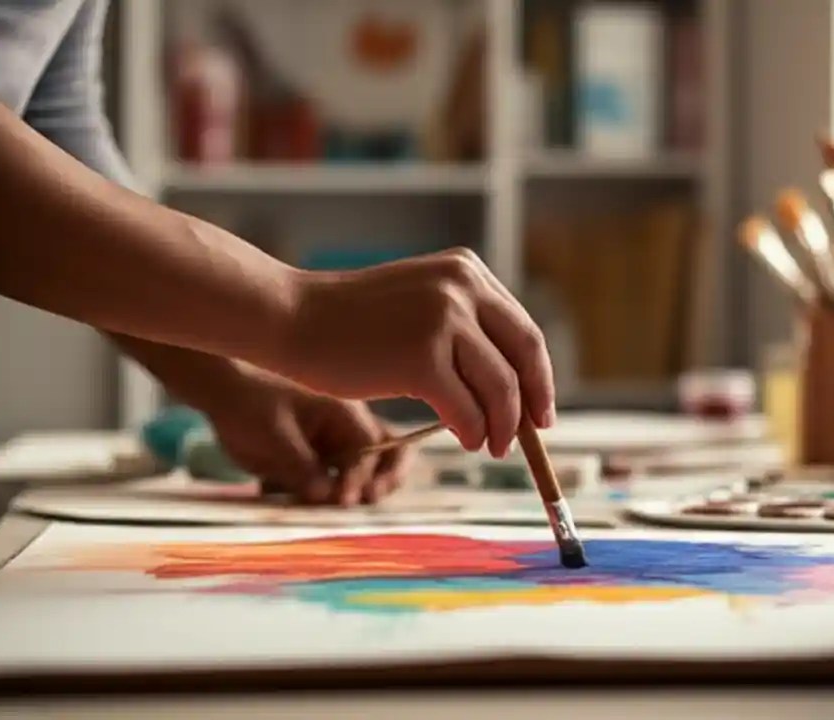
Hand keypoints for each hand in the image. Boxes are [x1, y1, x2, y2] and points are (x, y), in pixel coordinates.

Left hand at [198, 365, 408, 505]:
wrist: (221, 388)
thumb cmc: (250, 401)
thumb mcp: (273, 434)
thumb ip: (300, 465)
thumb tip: (325, 495)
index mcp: (343, 413)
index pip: (368, 449)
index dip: (359, 477)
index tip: (345, 500)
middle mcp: (344, 429)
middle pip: (383, 456)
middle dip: (382, 480)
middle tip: (368, 499)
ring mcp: (329, 444)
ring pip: (358, 472)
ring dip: (350, 491)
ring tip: (330, 504)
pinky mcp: (311, 458)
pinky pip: (324, 481)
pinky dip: (316, 493)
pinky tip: (281, 490)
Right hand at [276, 248, 555, 457]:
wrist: (292, 318)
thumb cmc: (352, 323)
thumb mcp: (421, 306)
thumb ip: (465, 329)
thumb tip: (514, 389)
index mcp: (467, 271)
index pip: (523, 330)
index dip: (540, 375)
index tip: (542, 407)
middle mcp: (462, 287)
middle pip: (523, 356)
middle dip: (532, 402)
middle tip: (531, 434)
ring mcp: (443, 320)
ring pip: (500, 387)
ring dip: (502, 425)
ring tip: (491, 445)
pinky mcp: (422, 358)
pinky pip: (466, 409)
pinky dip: (473, 431)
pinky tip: (468, 440)